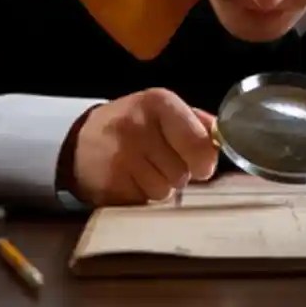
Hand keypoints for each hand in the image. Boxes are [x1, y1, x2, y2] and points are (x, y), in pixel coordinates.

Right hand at [69, 88, 218, 205]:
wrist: (81, 141)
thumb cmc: (133, 125)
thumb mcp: (163, 111)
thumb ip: (197, 123)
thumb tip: (224, 138)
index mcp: (159, 103)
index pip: (200, 144)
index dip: (203, 160)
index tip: (197, 161)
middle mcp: (138, 126)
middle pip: (183, 173)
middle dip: (178, 173)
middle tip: (160, 162)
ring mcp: (121, 156)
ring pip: (164, 191)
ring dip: (159, 187)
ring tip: (143, 170)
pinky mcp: (109, 183)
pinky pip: (143, 202)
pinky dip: (141, 197)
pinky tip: (129, 180)